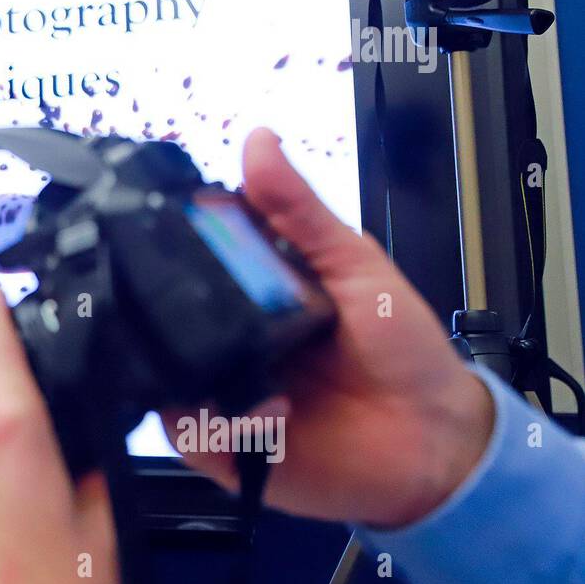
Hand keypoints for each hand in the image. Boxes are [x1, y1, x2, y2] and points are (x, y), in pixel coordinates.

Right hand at [158, 127, 494, 530]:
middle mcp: (221, 336)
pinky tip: (271, 412)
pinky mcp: (218, 445)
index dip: (163, 241)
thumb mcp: (353, 264)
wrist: (434, 445)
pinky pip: (186, 431)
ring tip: (246, 367)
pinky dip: (217, 424)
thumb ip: (299, 210)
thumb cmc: (401, 347)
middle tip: (189, 305)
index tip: (150, 224)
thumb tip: (256, 139)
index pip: (183, 257)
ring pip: (159, 372)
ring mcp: (215, 389)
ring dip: (192, 369)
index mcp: (246, 287)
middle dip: (160, 308)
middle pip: (157, 314)